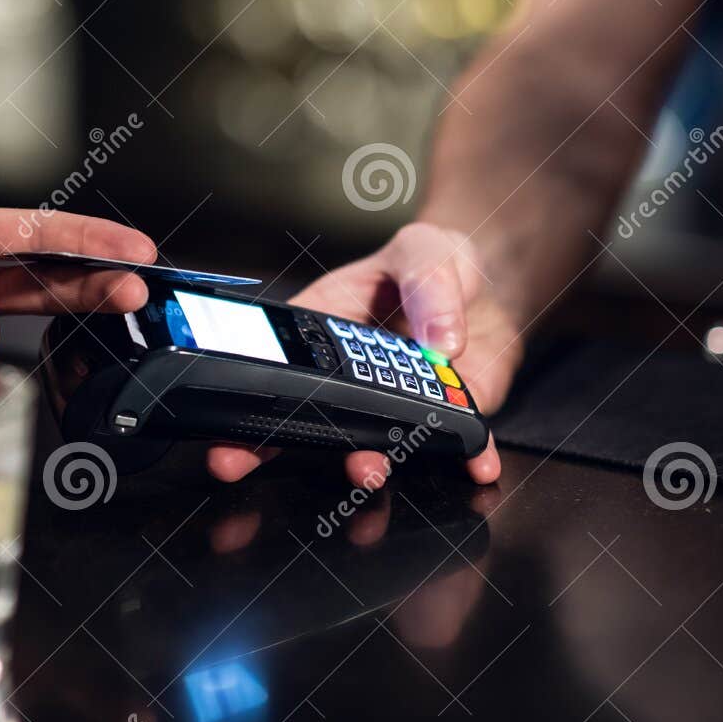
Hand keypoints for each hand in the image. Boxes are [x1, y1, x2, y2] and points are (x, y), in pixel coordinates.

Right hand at [206, 222, 514, 487]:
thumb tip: (441, 339)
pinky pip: (452, 443)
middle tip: (249, 464)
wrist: (489, 287)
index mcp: (326, 329)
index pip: (278, 366)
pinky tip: (475, 463)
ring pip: (373, 442)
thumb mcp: (425, 250)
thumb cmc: (437, 261)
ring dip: (365, 463)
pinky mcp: (442, 417)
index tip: (234, 427)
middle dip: (279, 448)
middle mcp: (352, 375)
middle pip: (308, 417)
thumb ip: (429, 286)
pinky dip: (465, 456)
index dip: (250, 400)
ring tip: (368, 471)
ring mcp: (396, 402)